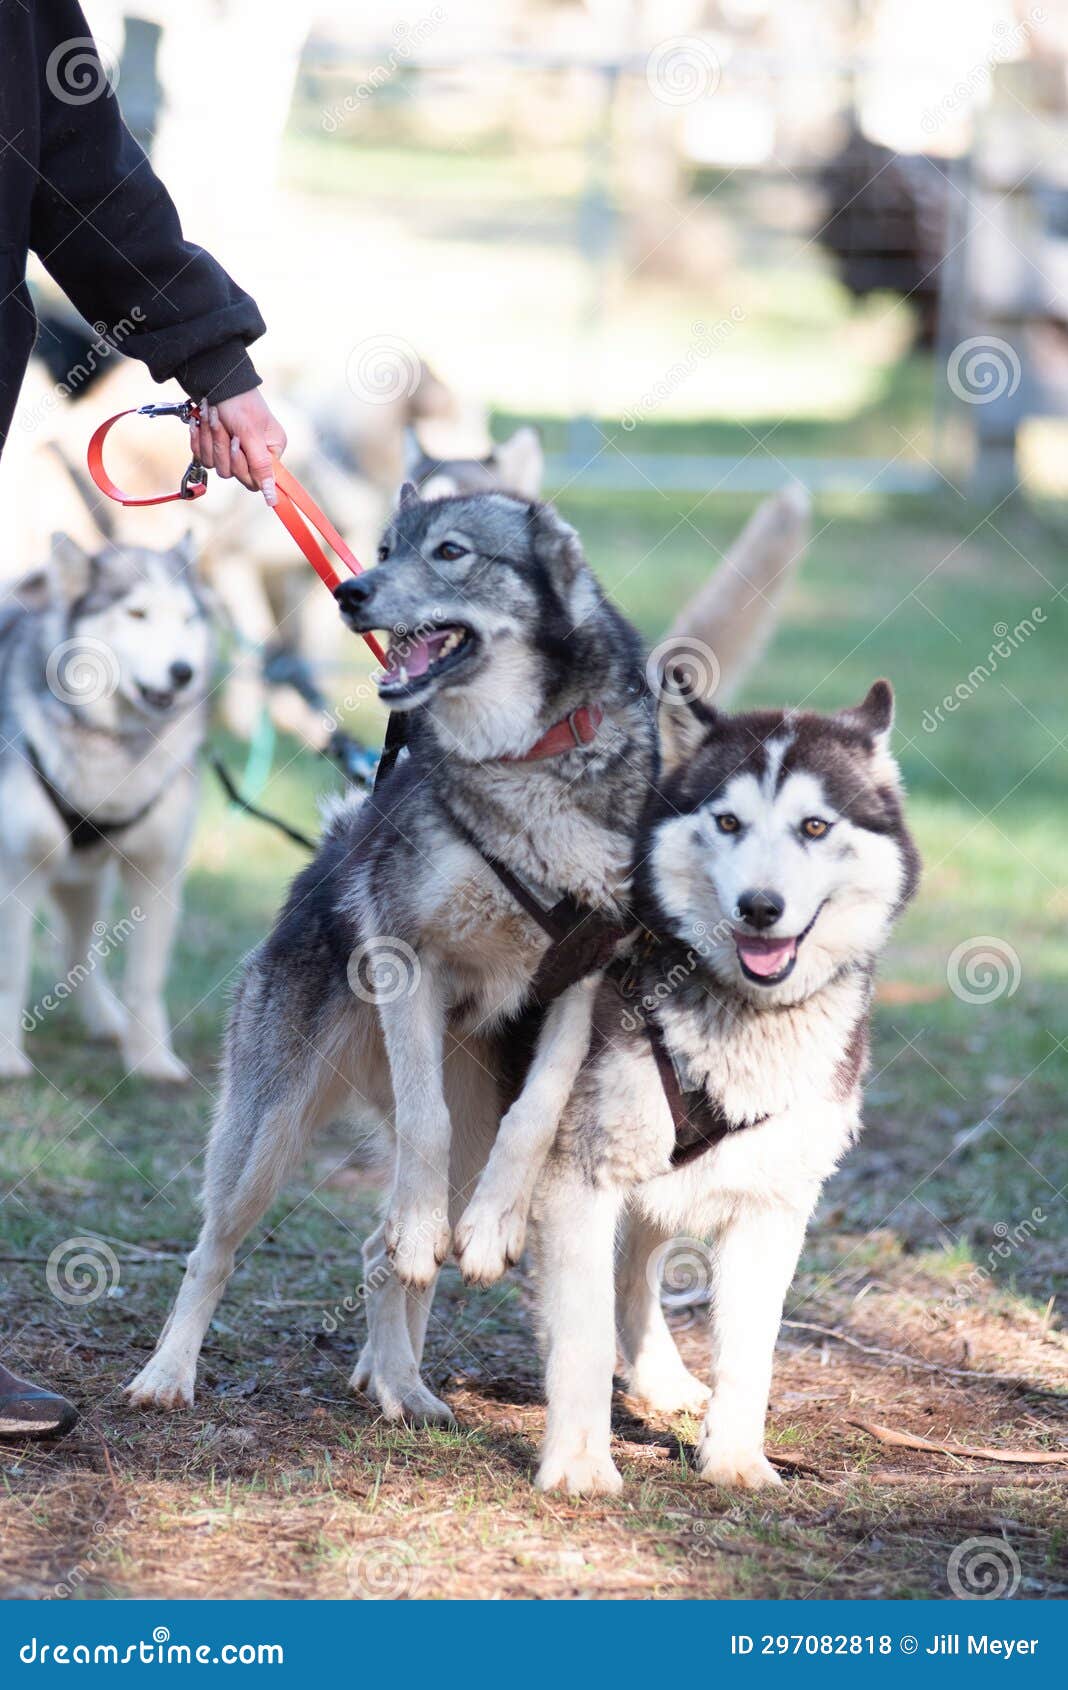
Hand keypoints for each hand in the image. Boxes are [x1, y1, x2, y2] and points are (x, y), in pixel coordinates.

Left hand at [192, 389, 286, 504]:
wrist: (216, 381)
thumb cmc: (239, 403)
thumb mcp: (252, 434)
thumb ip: (262, 466)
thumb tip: (274, 499)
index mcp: (271, 452)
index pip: (256, 480)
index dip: (243, 466)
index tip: (236, 444)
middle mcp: (253, 455)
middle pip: (233, 473)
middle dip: (224, 447)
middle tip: (224, 424)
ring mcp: (233, 453)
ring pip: (216, 465)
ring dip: (210, 440)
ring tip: (212, 416)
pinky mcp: (215, 448)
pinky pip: (203, 456)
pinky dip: (200, 438)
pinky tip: (201, 422)